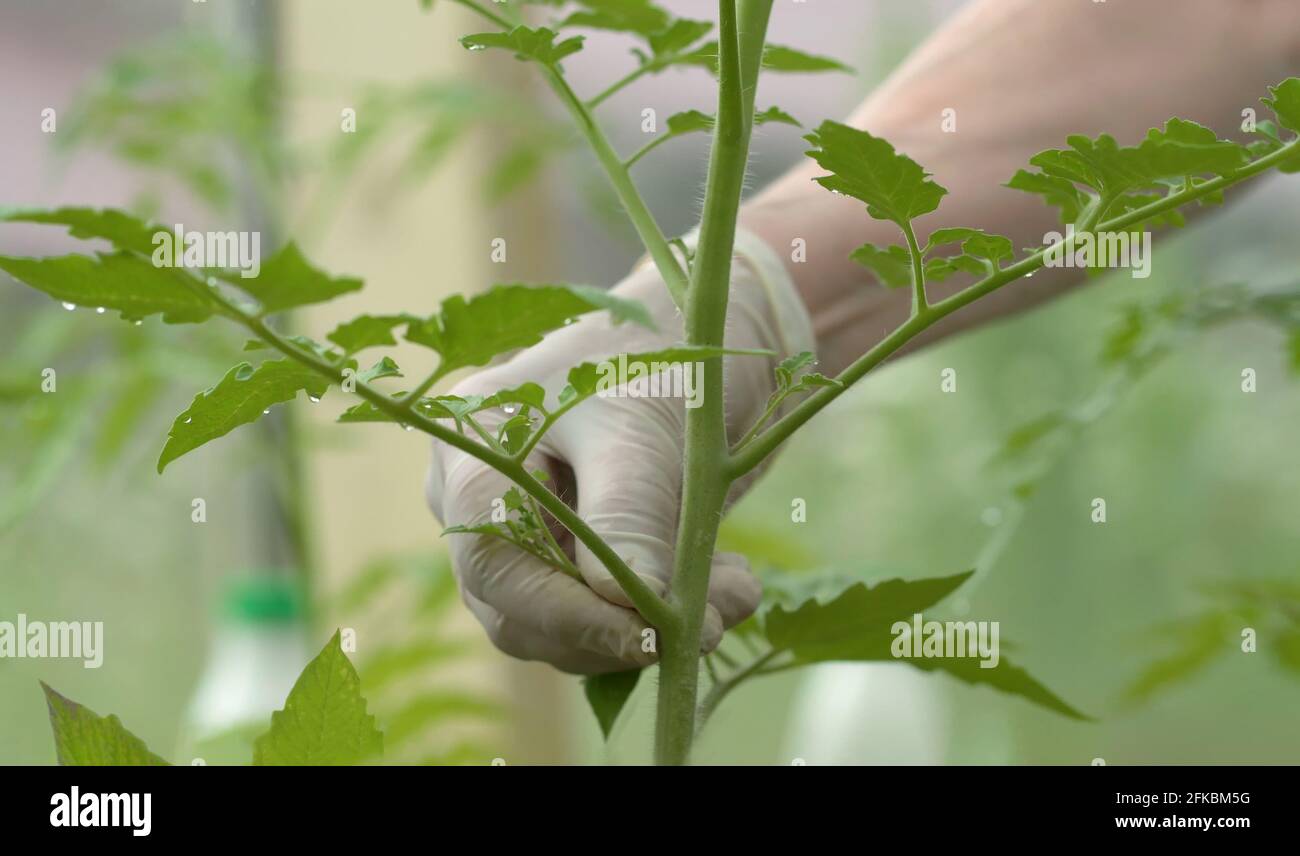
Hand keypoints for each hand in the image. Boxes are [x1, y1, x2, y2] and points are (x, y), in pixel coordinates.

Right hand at [425, 230, 813, 672]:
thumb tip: (626, 615)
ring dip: (652, 626)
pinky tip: (728, 581)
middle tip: (715, 620)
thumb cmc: (663, 358)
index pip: (495, 570)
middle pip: (521, 611)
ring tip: (735, 591)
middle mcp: (482, 502)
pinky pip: (603, 614)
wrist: (711, 332)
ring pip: (565, 626)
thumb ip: (629, 519)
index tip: (650, 638)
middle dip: (619, 629)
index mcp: (472, 458)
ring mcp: (526, 530)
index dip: (567, 619)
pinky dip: (665, 611)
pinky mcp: (575, 551)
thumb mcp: (644, 433)